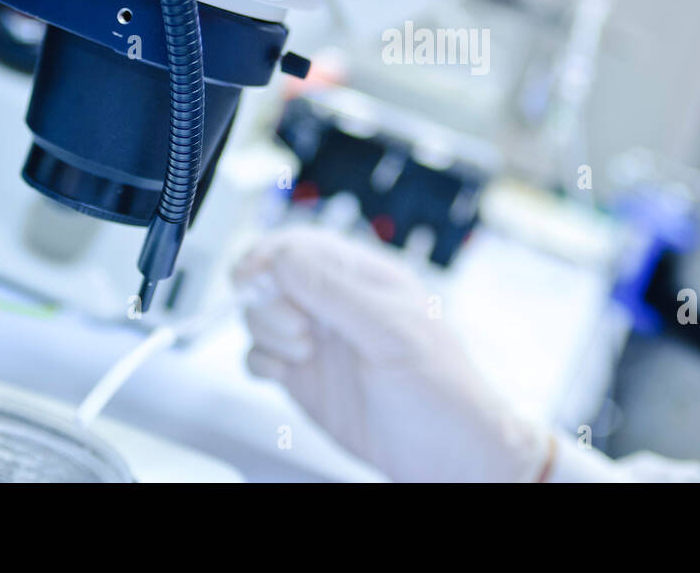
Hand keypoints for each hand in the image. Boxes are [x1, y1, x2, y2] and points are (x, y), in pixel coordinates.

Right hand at [233, 225, 550, 481]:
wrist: (448, 454)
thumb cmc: (440, 387)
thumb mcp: (390, 330)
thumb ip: (334, 292)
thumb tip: (284, 259)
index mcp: (364, 279)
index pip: (304, 245)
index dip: (271, 254)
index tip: (251, 276)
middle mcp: (336, 306)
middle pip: (273, 278)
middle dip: (267, 298)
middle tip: (293, 326)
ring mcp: (319, 342)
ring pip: (262, 316)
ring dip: (267, 330)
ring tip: (302, 354)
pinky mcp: (305, 379)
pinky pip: (261, 356)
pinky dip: (260, 361)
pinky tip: (283, 373)